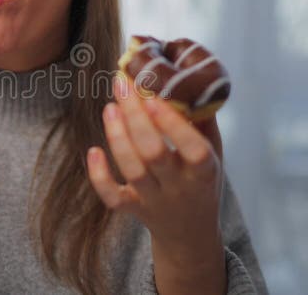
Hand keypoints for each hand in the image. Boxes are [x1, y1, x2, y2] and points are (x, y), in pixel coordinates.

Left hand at [87, 75, 222, 264]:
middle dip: (135, 117)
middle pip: (154, 154)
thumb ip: (202, 119)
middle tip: (122, 85)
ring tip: (110, 107)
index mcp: (205, 171)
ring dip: (117, 136)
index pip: (193, 150)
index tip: (153, 97)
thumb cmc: (201, 180)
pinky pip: (112, 197)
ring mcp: (155, 200)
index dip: (172, 124)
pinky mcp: (133, 209)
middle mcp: (180, 188)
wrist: (189, 230)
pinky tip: (93, 150)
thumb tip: (187, 77)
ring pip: (132, 170)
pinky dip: (99, 175)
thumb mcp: (214, 152)